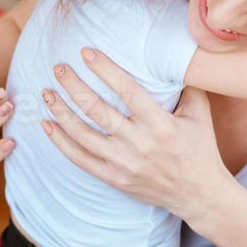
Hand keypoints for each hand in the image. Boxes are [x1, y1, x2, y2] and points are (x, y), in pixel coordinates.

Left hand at [38, 49, 235, 223]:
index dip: (104, 69)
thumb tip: (175, 54)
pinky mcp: (114, 179)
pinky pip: (80, 159)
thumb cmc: (200, 149)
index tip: (85, 52)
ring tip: (46, 92)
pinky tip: (47, 125)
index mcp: (160, 124)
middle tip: (58, 68)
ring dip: (61, 111)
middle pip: (97, 110)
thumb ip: (188, 85)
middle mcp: (140, 144)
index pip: (127, 91)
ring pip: (83, 134)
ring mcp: (124, 163)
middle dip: (74, 86)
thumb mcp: (200, 115)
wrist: (199, 195)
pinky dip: (61, 142)